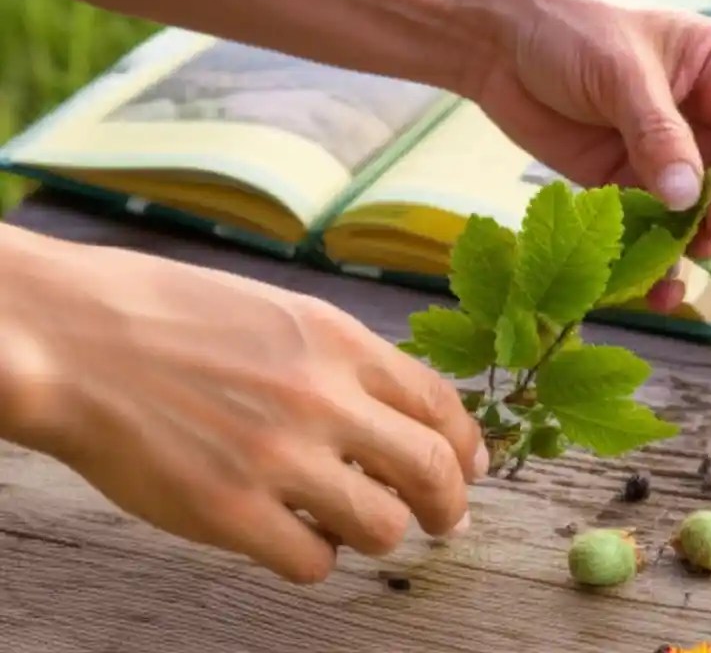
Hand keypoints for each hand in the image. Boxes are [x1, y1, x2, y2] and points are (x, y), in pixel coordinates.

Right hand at [0, 230, 485, 583]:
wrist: (71, 336)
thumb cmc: (163, 316)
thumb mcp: (274, 313)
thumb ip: (339, 361)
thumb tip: (392, 413)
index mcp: (336, 342)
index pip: (439, 404)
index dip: (468, 446)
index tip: (473, 470)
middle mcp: (322, 398)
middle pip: (432, 469)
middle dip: (451, 506)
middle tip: (448, 522)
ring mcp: (278, 457)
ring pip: (384, 526)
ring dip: (379, 533)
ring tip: (352, 525)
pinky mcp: (230, 512)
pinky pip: (313, 563)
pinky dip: (314, 559)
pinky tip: (290, 539)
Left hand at [472, 0, 710, 310]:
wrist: (502, 42)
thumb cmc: (571, 29)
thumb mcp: (621, 72)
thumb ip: (658, 133)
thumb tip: (688, 197)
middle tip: (709, 233)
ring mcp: (680, 158)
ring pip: (709, 214)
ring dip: (699, 243)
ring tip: (679, 263)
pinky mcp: (639, 188)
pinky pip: (662, 231)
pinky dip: (660, 262)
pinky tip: (659, 292)